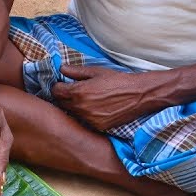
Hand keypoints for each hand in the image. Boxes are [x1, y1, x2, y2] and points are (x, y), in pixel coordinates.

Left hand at [50, 65, 165, 130]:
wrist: (139, 95)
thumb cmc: (118, 80)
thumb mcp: (96, 72)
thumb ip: (76, 71)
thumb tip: (61, 69)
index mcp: (78, 92)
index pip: (56, 91)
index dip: (57, 86)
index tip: (62, 84)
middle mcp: (81, 107)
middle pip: (61, 104)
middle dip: (63, 97)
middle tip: (71, 92)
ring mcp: (89, 119)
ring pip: (72, 114)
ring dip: (73, 107)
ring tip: (84, 100)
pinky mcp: (98, 127)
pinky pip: (84, 121)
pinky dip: (85, 116)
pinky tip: (94, 109)